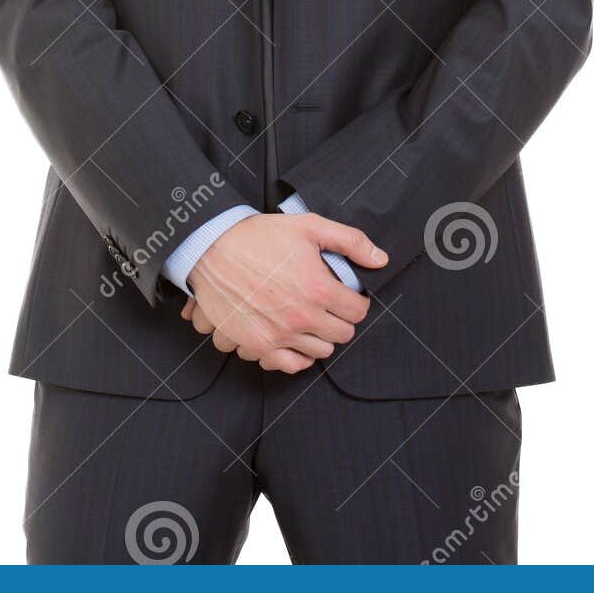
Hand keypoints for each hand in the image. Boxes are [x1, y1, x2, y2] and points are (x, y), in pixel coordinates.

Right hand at [180, 211, 387, 373]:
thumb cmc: (259, 236)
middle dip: (341, 319)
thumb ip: (350, 242)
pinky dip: (297, 357)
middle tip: (329, 306)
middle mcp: (302, 317)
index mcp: (318, 288)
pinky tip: (296, 340)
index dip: (357, 302)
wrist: (213, 249)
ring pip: (320, 352)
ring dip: (321, 337)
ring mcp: (280, 334)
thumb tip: (380, 259)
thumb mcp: (309, 226)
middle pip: (342, 335)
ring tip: (311, 320)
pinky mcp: (258, 345)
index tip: (347, 296)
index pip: (358, 311)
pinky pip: (290, 366)